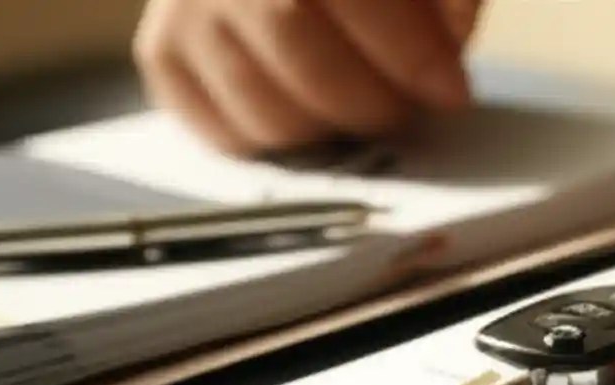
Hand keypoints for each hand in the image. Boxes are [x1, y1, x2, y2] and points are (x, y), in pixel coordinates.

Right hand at [132, 0, 481, 154]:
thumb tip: (446, 49)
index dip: (410, 53)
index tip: (452, 91)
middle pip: (298, 50)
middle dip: (368, 100)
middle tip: (403, 112)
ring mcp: (183, 7)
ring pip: (258, 100)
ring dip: (328, 128)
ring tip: (359, 112)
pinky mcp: (162, 50)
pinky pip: (219, 128)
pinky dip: (277, 139)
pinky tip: (308, 118)